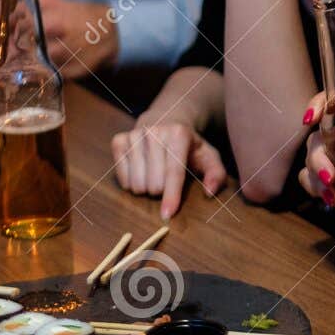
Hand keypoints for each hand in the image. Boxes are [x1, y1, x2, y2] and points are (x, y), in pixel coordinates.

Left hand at [0, 0, 117, 99]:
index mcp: (40, 6)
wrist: (105, 34)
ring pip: (7, 65)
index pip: (3, 10)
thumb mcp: (44, 0)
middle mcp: (45, 29)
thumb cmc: (66, 15)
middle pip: (1, 42)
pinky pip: (18, 84)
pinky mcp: (53, 74)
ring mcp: (50, 54)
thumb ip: (13, 4)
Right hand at [111, 121, 226, 219]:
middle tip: (167, 181)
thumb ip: (216, 174)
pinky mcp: (119, 140)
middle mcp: (154, 131)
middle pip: (154, 182)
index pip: (174, 172)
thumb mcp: (208, 156)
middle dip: (161, 191)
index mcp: (179, 134)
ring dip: (146, 188)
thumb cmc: (189, 144)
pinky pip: (122, 178)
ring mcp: (134, 135)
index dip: (171, 195)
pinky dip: (131, 183)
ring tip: (154, 175)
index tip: (167, 215)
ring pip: (136, 183)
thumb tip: (209, 193)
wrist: (167, 119)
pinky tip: (141, 171)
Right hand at [296, 90, 334, 236]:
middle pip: (320, 139)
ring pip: (312, 160)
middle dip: (318, 159)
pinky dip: (315, 189)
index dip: (321, 103)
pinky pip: (313, 180)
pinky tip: (331, 201)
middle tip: (330, 180)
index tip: (310, 118)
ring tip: (332, 197)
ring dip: (314, 178)